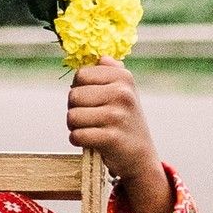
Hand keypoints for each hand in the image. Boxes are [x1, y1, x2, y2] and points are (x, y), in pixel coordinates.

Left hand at [68, 57, 171, 212]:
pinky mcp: (111, 137)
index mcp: (123, 77)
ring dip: (76, 127)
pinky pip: (76, 135)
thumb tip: (100, 56)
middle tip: (92, 119)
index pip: (80, 75)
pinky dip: (79, 141)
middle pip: (73, 95)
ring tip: (92, 130)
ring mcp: (117, 115)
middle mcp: (122, 92)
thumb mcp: (124, 91)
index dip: (79, 90)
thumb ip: (111, 72)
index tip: (93, 101)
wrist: (140, 156)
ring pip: (71, 116)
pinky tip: (92, 142)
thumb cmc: (124, 120)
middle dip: (76, 109)